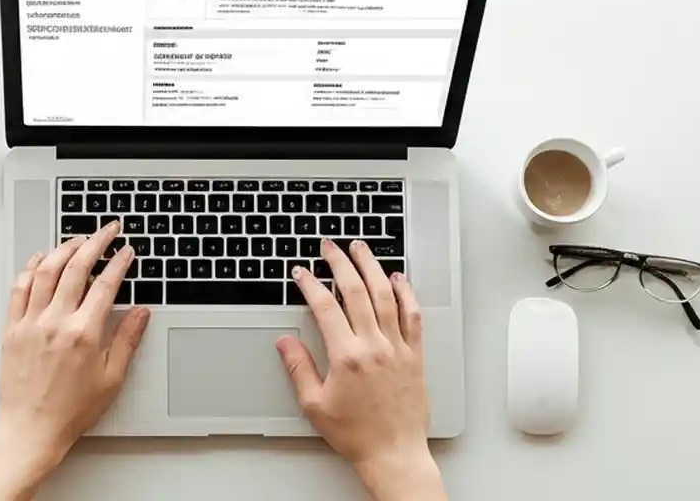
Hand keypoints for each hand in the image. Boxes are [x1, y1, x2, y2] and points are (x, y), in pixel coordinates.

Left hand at [0, 222, 149, 500]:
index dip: (119, 262)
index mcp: (84, 334)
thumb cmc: (70, 411)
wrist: (31, 430)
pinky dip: (30, 268)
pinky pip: (19, 288)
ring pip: (46, 271)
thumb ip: (127, 340)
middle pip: (76, 267)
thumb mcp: (111, 378)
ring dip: (63, 249)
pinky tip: (39, 259)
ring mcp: (31, 323)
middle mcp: (56, 322)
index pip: (105, 284)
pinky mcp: (12, 329)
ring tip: (77, 239)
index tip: (126, 251)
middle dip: (95, 243)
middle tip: (107, 231)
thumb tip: (141, 312)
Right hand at [276, 239, 445, 500]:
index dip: (310, 284)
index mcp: (347, 357)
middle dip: (340, 263)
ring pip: (385, 295)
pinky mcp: (415, 355)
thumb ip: (298, 368)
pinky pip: (412, 315)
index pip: (325, 307)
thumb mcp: (315, 404)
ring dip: (372, 267)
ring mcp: (397, 348)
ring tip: (361, 249)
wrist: (393, 453)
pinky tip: (397, 278)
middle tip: (330, 246)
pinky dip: (406, 293)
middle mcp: (374, 346)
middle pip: (356, 291)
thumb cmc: (356, 434)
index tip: (301, 273)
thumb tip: (284, 342)